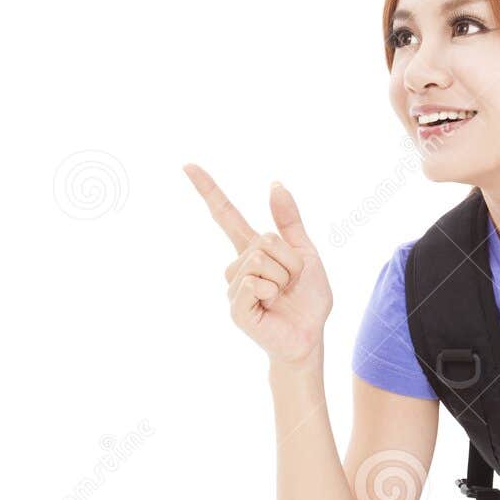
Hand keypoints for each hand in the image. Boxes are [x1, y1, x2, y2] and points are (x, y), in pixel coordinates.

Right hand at [184, 164, 332, 364]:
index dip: (209, 190)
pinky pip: (252, 283)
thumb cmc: (308, 298)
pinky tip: (271, 305)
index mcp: (253, 249)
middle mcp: (238, 266)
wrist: (311, 334)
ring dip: (284, 278)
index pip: (226, 215)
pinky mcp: (235, 308)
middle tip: (292, 283)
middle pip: (263, 240)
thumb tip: (274, 184)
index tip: (188, 165)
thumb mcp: (305, 253)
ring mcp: (234, 287)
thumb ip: (289, 221)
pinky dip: (271, 291)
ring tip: (283, 295)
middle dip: (290, 261)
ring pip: (259, 261)